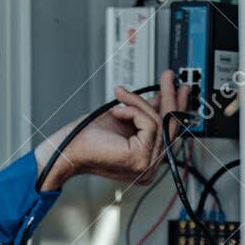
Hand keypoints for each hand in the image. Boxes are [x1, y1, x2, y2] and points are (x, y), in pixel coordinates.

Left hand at [34, 70, 189, 191]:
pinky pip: (149, 124)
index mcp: (146, 160)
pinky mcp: (140, 158)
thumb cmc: (87, 138)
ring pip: (158, 122)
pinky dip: (133, 111)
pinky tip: (117, 110)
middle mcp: (150, 167)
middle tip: (168, 77)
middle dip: (170, 98)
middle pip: (170, 127)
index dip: (175, 107)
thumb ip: (144, 111)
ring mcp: (147, 166)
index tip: (177, 87)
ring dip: (139, 103)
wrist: (67, 148)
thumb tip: (160, 96)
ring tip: (121, 95)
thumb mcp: (123, 118)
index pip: (169, 132)